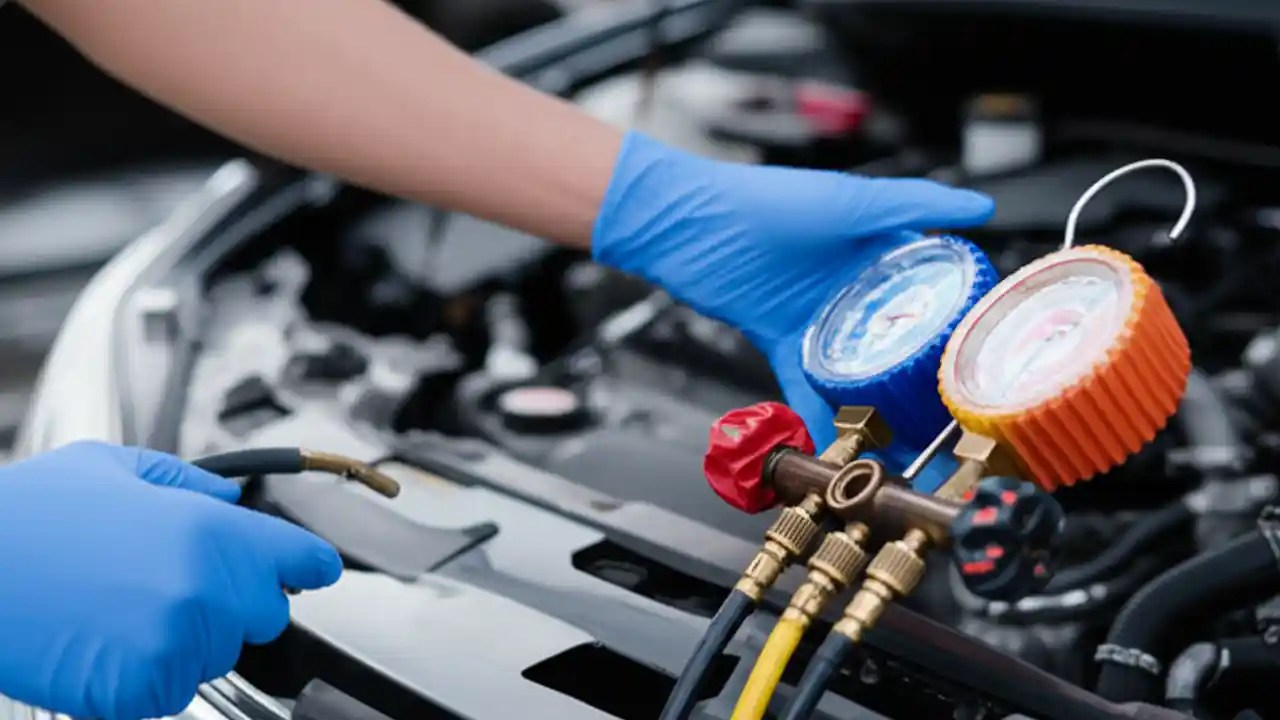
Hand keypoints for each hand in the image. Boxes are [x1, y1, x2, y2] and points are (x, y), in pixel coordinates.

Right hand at [0, 441, 341, 719]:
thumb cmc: (28, 519)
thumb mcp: (112, 468)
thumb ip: (187, 482)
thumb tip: (231, 497)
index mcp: (214, 531)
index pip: (305, 560)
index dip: (307, 565)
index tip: (310, 570)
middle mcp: (209, 588)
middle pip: (264, 614)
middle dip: (230, 603)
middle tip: (165, 586)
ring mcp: (180, 643)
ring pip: (217, 654)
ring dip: (186, 640)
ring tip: (119, 610)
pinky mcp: (145, 689)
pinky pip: (173, 692)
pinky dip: (148, 678)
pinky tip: (104, 644)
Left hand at [592, 132, 993, 448]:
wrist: (688, 223)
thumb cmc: (767, 201)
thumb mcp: (850, 201)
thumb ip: (913, 203)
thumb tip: (980, 207)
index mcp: (875, 248)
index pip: (929, 286)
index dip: (955, 319)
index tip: (981, 355)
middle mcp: (851, 285)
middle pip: (897, 337)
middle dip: (921, 376)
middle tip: (949, 416)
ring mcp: (818, 316)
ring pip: (857, 367)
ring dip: (877, 402)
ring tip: (905, 441)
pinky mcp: (782, 339)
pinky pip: (807, 383)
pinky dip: (820, 413)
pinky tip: (839, 440)